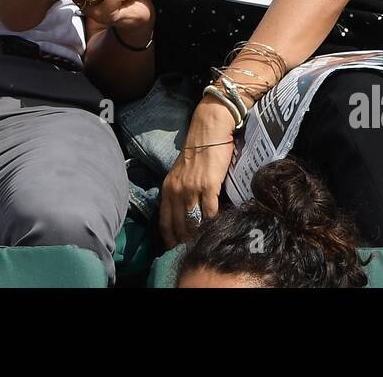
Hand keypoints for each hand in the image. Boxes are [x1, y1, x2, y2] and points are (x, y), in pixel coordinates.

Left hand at [159, 100, 237, 248]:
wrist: (209, 131)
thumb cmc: (197, 152)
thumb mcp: (180, 174)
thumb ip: (179, 193)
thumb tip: (184, 216)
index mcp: (168, 188)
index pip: (164, 221)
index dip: (169, 239)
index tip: (174, 250)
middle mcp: (177, 190)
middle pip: (179, 225)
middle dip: (185, 241)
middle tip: (192, 250)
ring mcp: (192, 189)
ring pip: (193, 221)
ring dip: (199, 234)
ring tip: (205, 242)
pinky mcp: (209, 186)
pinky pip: (210, 212)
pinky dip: (213, 222)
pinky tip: (218, 226)